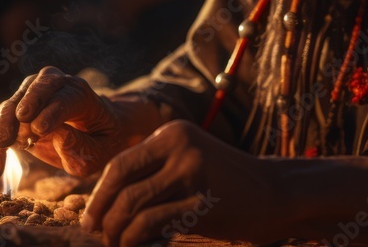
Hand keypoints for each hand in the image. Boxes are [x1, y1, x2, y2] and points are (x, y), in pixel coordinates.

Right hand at [0, 66, 131, 179]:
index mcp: (81, 94)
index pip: (66, 97)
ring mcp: (32, 94)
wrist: (93, 130)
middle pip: (36, 88)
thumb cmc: (99, 141)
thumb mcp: (99, 152)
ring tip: (1, 149)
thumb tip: (57, 135)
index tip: (39, 130)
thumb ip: (80, 147)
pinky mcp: (15, 110)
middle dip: (24, 108)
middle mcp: (55, 86)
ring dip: (3, 126)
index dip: (52, 112)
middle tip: (15, 131)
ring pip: (12, 104)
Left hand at [81, 119, 280, 246]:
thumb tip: (104, 199)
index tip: (92, 216)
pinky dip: (135, 240)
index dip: (100, 193)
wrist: (275, 192)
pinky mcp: (201, 203)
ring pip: (132, 205)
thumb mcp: (189, 160)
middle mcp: (180, 147)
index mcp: (173, 133)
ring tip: (117, 245)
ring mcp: (191, 174)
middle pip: (121, 182)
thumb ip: (154, 170)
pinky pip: (151, 224)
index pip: (121, 163)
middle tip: (97, 233)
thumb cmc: (226, 182)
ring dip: (116, 232)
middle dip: (101, 213)